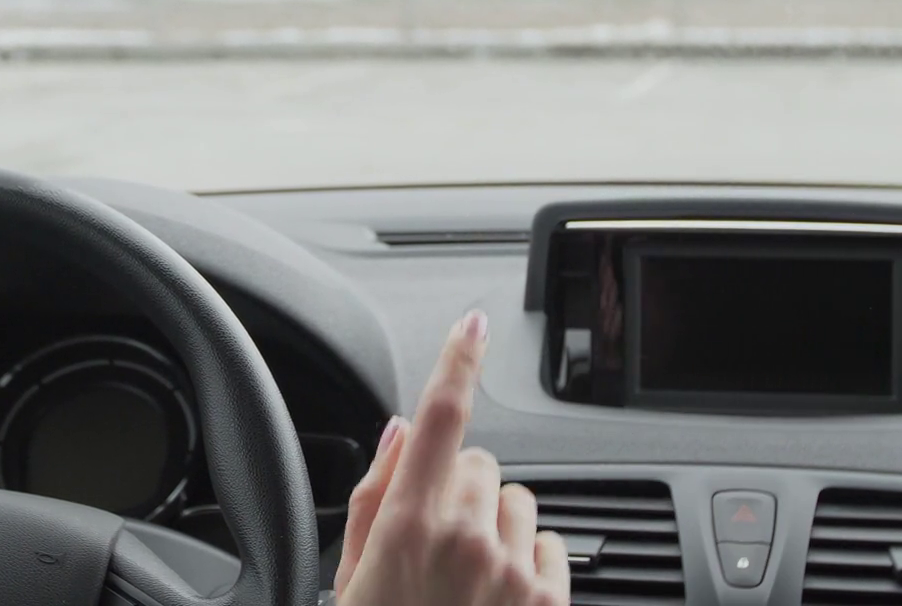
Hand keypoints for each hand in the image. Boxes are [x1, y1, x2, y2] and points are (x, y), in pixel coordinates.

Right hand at [333, 310, 569, 605]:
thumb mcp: (352, 577)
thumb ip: (377, 495)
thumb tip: (402, 431)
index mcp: (409, 523)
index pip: (440, 418)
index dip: (457, 360)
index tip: (472, 323)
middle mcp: (467, 537)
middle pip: (478, 461)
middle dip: (458, 488)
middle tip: (432, 544)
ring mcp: (513, 571)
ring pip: (517, 500)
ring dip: (496, 525)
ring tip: (465, 579)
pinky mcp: (548, 601)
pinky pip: (550, 543)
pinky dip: (528, 562)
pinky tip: (496, 598)